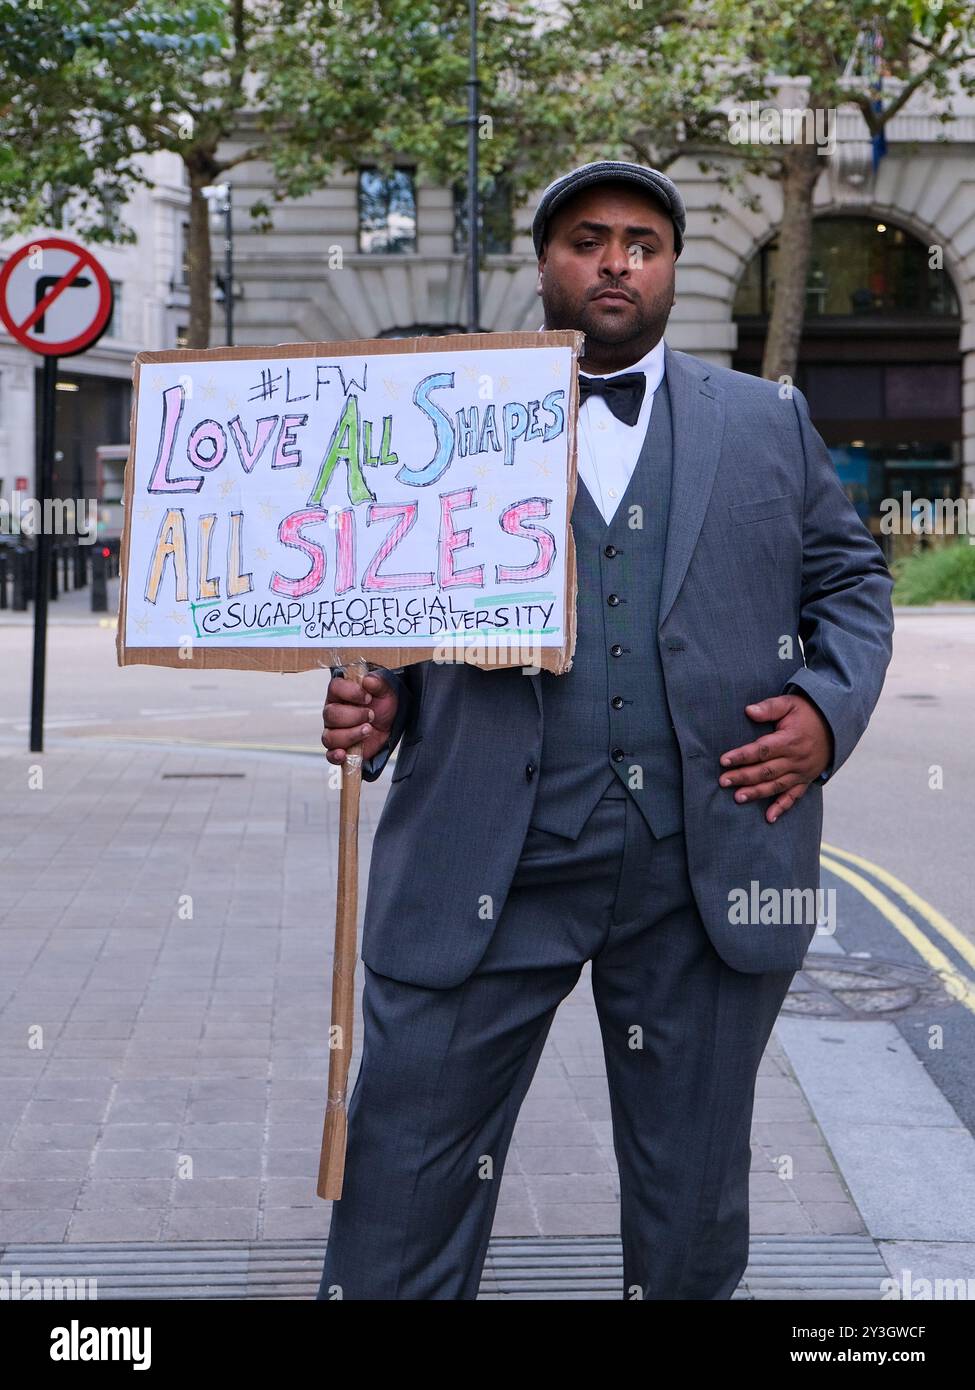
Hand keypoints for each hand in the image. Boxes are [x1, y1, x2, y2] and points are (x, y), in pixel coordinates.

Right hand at [321, 672, 398, 765]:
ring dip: (351, 735)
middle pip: (331, 714)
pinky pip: (329, 755)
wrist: (390, 723)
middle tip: (371, 715)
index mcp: (340, 693)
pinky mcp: (340, 748)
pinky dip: (335, 756)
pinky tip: (344, 754)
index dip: (350, 692)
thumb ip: (378, 683)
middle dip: (354, 716)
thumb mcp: (385, 691)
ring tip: (368, 730)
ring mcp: (333, 731)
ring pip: (329, 736)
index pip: (334, 688)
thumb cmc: (382, 704)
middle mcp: (332, 712)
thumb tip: (368, 681)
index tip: (368, 697)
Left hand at [717, 693, 833, 823]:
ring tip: (738, 798)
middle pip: (766, 770)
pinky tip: (768, 818)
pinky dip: (781, 808)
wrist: (835, 726)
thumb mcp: (790, 703)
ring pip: (776, 786)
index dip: (742, 756)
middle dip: (743, 777)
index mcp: (790, 740)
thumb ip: (770, 707)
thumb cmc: (807, 713)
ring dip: (757, 793)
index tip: (724, 760)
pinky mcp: (805, 780)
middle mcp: (796, 759)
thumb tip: (748, 711)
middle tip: (723, 781)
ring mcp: (801, 772)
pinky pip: (793, 797)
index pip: (762, 750)